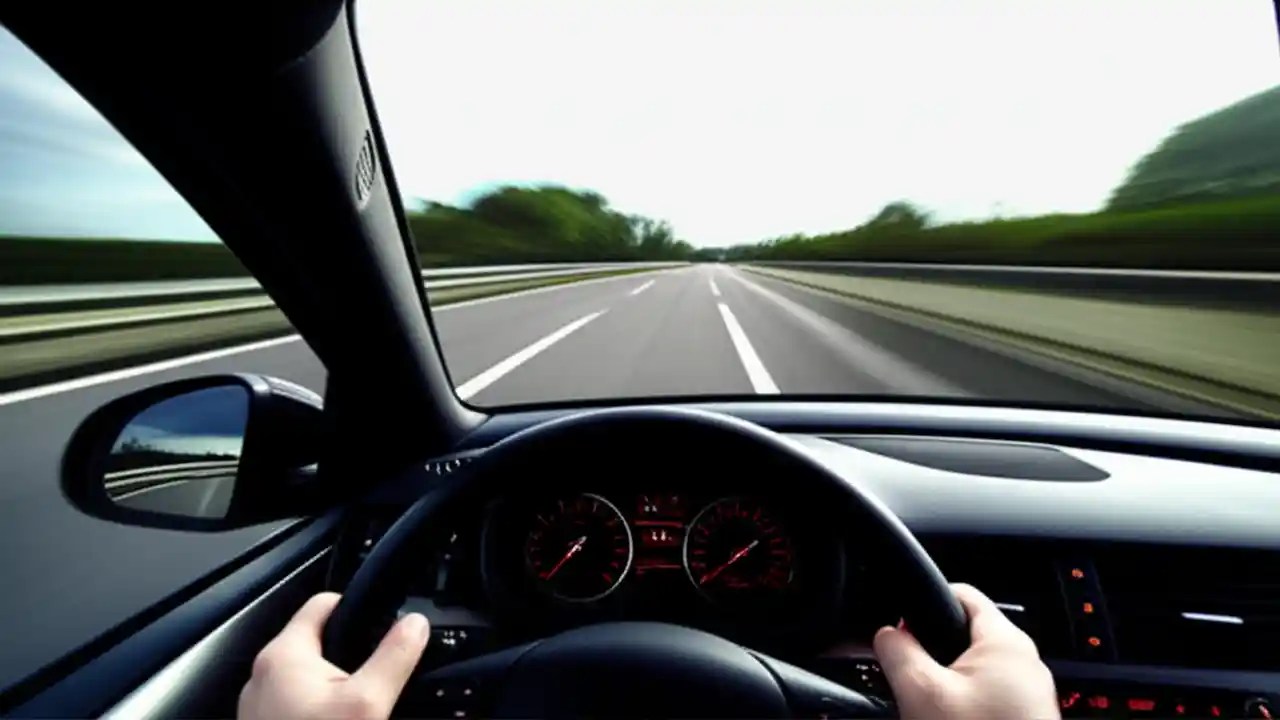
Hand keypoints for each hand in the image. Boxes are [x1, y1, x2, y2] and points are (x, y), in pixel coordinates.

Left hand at [238, 592, 430, 719]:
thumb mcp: (368, 703)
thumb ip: (394, 657)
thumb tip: (415, 624)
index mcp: (284, 655)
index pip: (324, 603)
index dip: (357, 607)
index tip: (382, 621)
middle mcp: (263, 675)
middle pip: (316, 643)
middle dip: (349, 655)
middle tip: (378, 677)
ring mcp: (259, 707)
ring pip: (307, 678)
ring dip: (334, 687)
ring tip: (360, 707)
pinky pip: (296, 707)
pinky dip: (318, 712)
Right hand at [874, 584, 1058, 719]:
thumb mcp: (921, 692)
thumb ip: (898, 652)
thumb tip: (887, 633)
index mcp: (1006, 642)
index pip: (961, 594)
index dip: (925, 602)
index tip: (901, 624)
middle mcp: (1026, 662)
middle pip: (965, 635)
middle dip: (933, 652)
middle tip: (910, 678)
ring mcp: (1031, 693)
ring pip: (975, 671)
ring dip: (947, 684)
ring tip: (930, 709)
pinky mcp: (1027, 718)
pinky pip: (988, 698)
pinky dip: (965, 706)